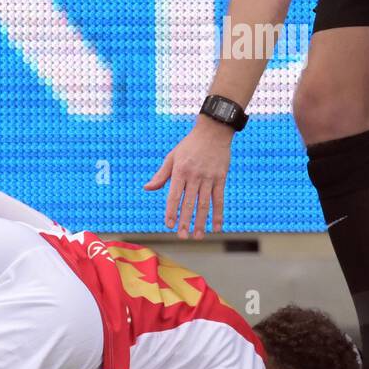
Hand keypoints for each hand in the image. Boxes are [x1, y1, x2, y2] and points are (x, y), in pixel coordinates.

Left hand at [143, 117, 232, 238]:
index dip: (171, 210)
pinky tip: (217, 227)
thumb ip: (161, 175)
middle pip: (189, 202)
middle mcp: (194, 175)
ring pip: (204, 203)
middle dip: (186, 221)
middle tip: (183, 236)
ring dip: (201, 221)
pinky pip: (219, 199)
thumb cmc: (189, 145)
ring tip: (198, 236)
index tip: (169, 224)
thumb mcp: (172, 157)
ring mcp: (209, 177)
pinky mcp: (221, 178)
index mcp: (180, 170)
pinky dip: (219, 214)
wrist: (213, 132)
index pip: (174, 194)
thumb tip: (147, 188)